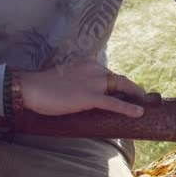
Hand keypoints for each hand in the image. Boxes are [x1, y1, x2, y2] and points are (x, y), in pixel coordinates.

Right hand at [17, 61, 146, 117]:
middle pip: (120, 80)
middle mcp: (94, 69)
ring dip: (135, 97)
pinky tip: (139, 112)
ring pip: (121, 88)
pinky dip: (128, 108)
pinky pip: (113, 103)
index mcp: (89, 63)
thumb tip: (85, 94)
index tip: (128, 92)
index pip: (110, 74)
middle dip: (133, 90)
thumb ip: (79, 82)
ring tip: (145, 105)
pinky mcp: (89, 97)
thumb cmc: (44, 86)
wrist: (30, 88)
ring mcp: (93, 83)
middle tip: (143, 99)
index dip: (121, 84)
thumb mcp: (66, 78)